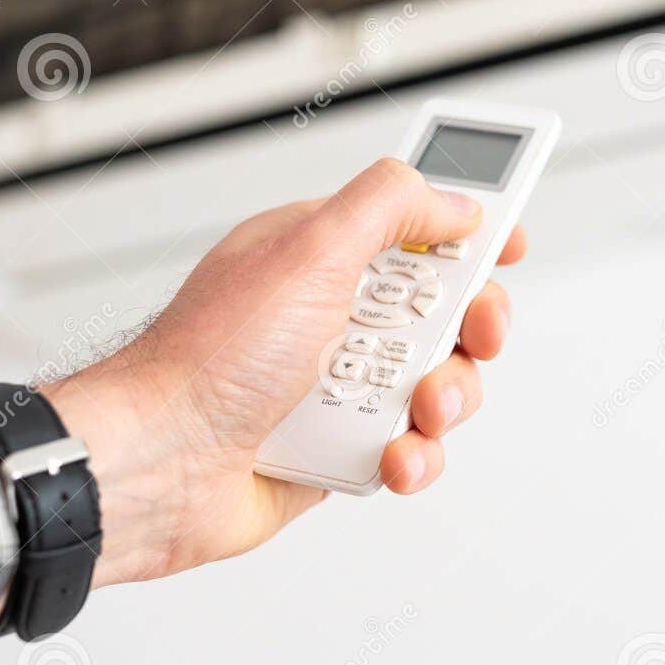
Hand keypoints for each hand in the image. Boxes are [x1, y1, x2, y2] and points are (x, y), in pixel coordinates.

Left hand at [40, 158, 525, 587]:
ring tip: (417, 409)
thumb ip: (388, 207)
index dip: (467, 231)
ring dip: (446, 399)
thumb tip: (452, 198)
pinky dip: (413, 456)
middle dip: (472, 326)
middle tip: (471, 331)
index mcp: (322, 255)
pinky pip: (410, 446)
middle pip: (446, 310)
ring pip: (438, 384)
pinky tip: (390, 456)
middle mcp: (331, 315)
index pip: (412, 226)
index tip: (505, 241)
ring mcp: (337, 384)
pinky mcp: (339, 446)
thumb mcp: (310, 250)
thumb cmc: (209, 360)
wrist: (159, 466)